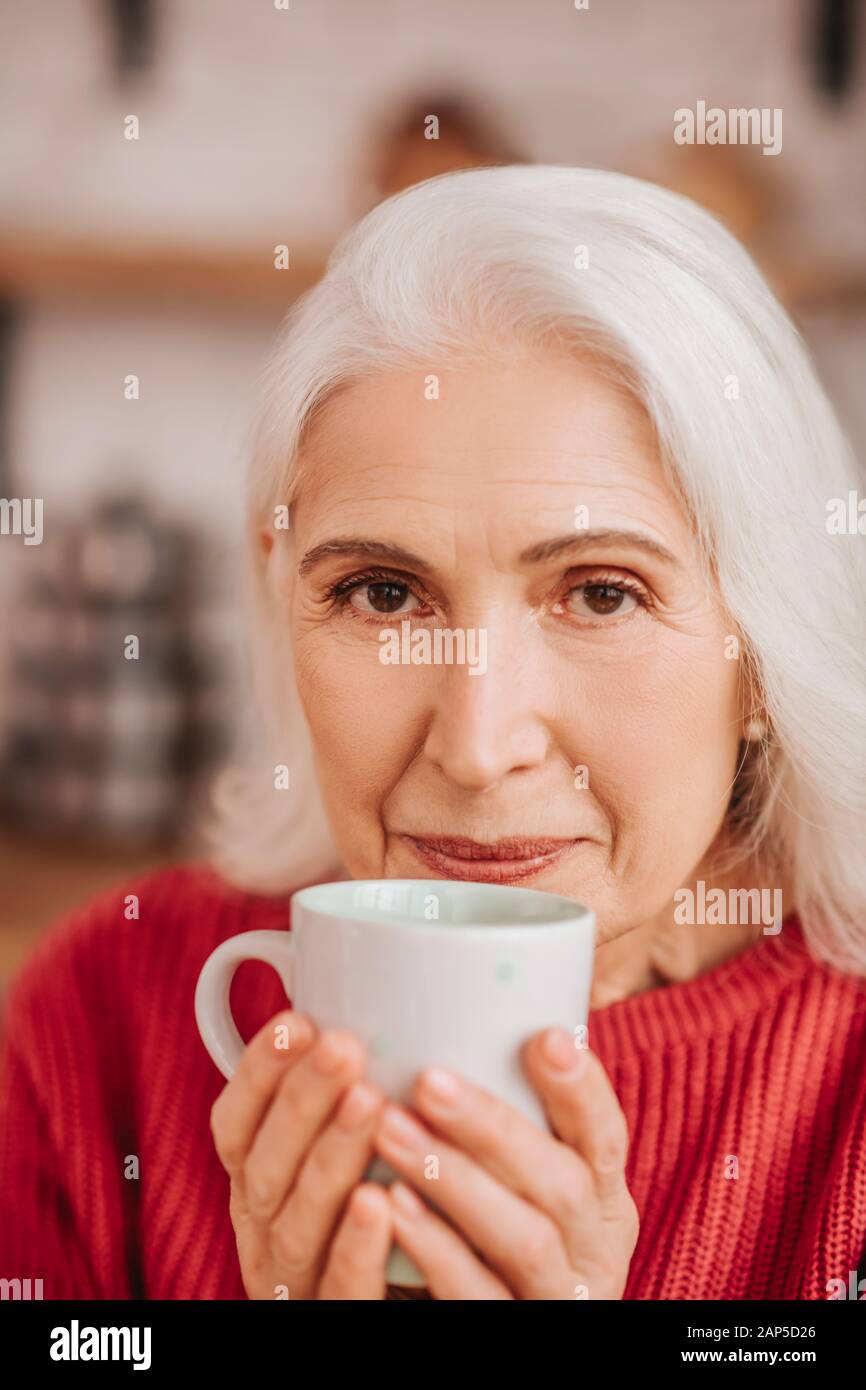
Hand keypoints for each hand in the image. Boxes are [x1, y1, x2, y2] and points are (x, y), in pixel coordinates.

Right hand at [210, 1010, 392, 1298]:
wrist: (377, 1302)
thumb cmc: (362, 1222)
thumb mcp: (336, 1157)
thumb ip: (339, 1097)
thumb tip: (368, 1000)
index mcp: (256, 1184)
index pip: (236, 1125)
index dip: (258, 1074)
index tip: (295, 1020)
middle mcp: (263, 1230)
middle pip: (266, 1167)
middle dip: (301, 1100)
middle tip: (344, 1045)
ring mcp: (294, 1279)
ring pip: (299, 1222)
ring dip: (330, 1157)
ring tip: (370, 1102)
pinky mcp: (334, 1317)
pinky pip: (341, 1289)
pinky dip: (356, 1246)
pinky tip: (380, 1201)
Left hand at [373, 1027, 638, 1298]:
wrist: (499, 1317)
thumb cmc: (498, 1234)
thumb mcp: (524, 1181)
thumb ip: (507, 1117)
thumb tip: (457, 1000)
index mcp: (602, 1196)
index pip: (605, 1136)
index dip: (581, 1088)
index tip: (544, 1037)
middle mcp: (595, 1247)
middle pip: (560, 1183)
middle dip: (494, 1126)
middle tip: (429, 1078)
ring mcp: (560, 1296)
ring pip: (524, 1239)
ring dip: (454, 1179)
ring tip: (390, 1128)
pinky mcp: (514, 1333)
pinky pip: (477, 1297)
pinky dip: (436, 1250)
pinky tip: (393, 1206)